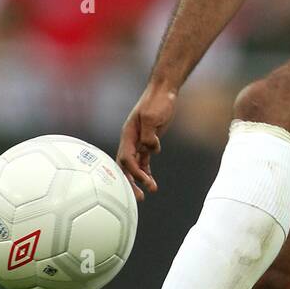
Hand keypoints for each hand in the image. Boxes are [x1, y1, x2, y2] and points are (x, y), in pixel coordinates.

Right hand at [117, 82, 177, 199]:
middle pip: (126, 166)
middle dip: (130, 182)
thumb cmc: (157, 101)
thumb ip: (149, 134)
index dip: (133, 172)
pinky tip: (152, 182)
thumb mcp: (152, 116)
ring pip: (135, 165)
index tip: (143, 181)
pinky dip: (146, 172)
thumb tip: (150, 149)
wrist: (164, 91)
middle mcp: (130, 139)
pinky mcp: (147, 141)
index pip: (126, 158)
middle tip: (139, 197)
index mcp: (128, 134)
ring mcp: (138, 141)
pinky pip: (144, 161)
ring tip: (150, 192)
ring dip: (140, 179)